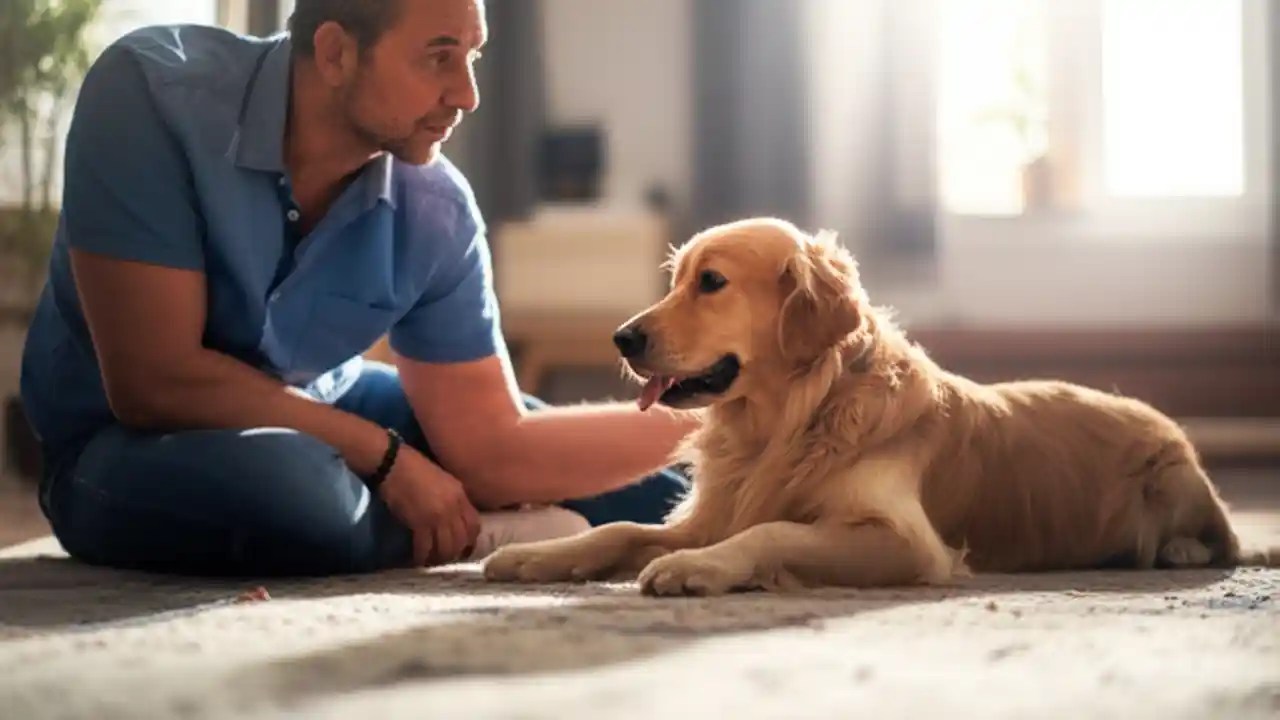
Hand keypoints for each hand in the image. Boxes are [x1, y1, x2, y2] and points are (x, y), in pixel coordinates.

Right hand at [377, 445, 480, 565]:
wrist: (393, 463)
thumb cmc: (415, 467)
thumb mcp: (443, 480)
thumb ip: (452, 498)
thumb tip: (454, 517)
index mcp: (460, 494)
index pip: (475, 524)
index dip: (471, 540)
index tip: (465, 549)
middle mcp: (452, 507)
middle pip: (462, 539)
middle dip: (455, 553)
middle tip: (446, 559)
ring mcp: (437, 516)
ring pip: (446, 547)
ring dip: (439, 558)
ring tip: (432, 562)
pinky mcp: (419, 522)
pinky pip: (425, 547)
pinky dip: (422, 556)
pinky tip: (418, 560)